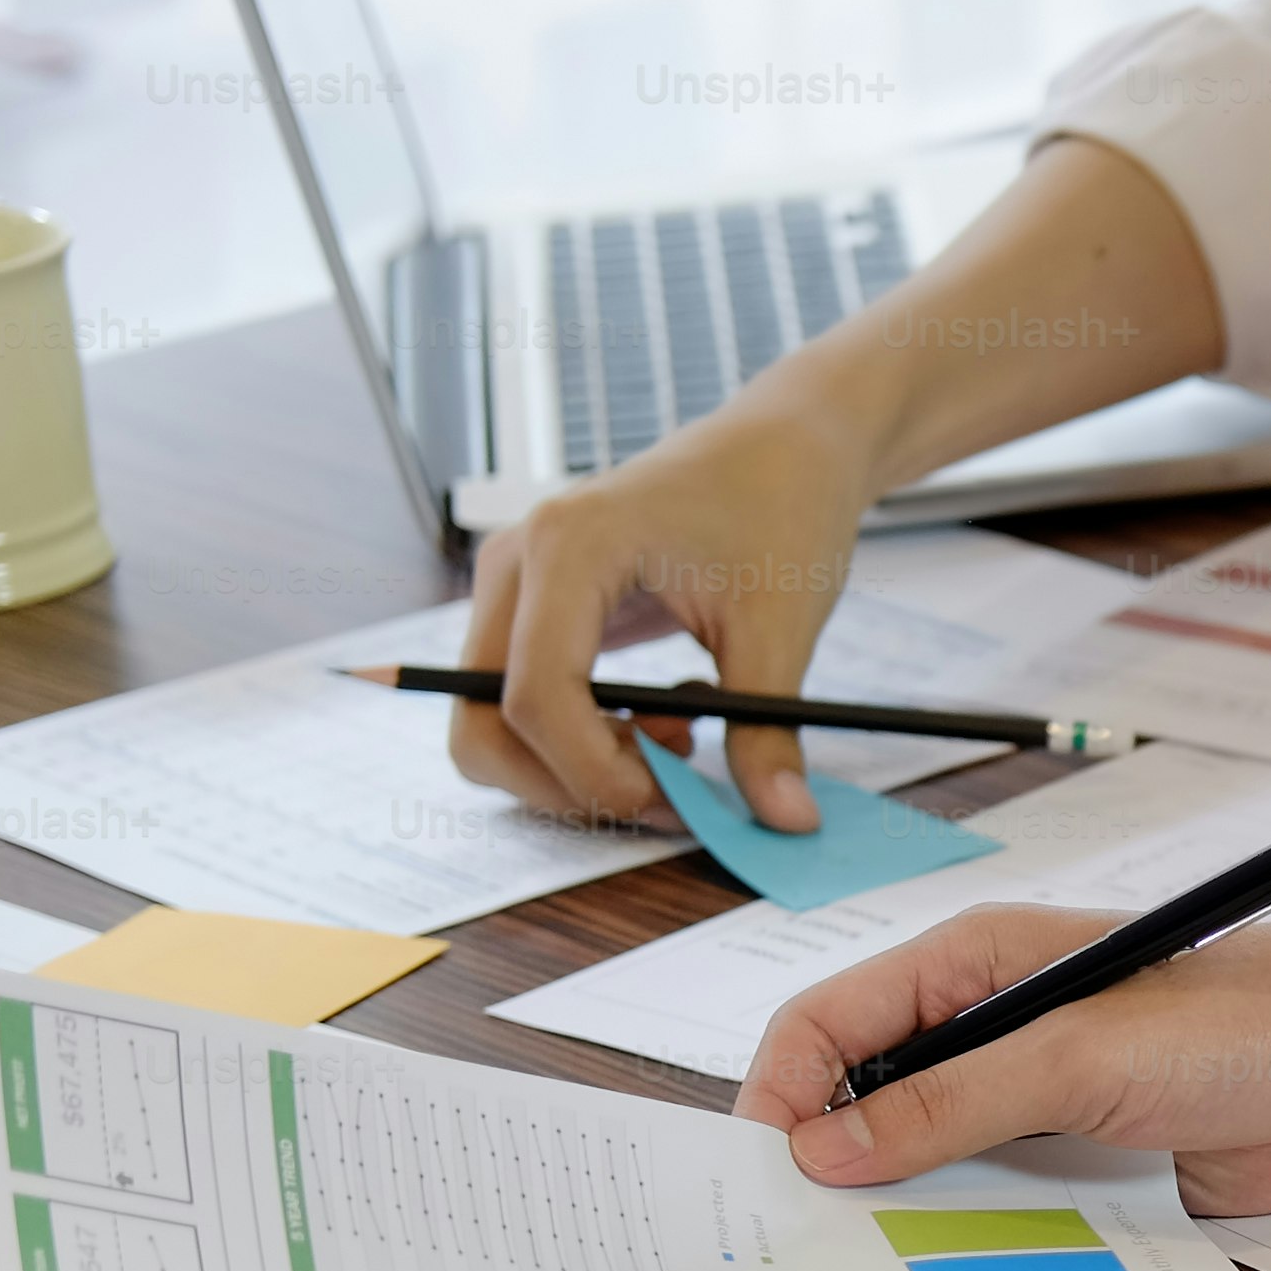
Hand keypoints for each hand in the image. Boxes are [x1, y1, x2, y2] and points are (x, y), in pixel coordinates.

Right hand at [454, 391, 870, 831]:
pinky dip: (583, 740)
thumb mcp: (784, 626)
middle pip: (482, 721)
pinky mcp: (533, 610)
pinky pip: (523, 704)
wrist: (780, 449)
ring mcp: (515, 588)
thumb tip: (787, 821)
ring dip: (576, 766)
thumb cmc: (781, 507)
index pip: (536, 695)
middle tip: (674, 788)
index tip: (675, 801)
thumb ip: (769, 729)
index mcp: (568, 546)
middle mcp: (517, 564)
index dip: (595, 773)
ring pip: (491, 723)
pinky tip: (666, 714)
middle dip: (570, 783)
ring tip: (681, 735)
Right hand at [737, 902, 1270, 1215]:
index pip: (829, 1025)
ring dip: (899, 1218)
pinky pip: (1003, 1212)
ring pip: (930, 1166)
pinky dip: (972, 1248)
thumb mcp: (1082, 1054)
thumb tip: (828, 1148)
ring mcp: (1038, 1102)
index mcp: (972, 968)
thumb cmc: (1243, 1020)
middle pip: (867, 1102)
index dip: (783, 1095)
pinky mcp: (1087, 1166)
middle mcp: (992, 1031)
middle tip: (795, 1255)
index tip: (767, 1178)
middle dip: (828, 1169)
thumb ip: (956, 1097)